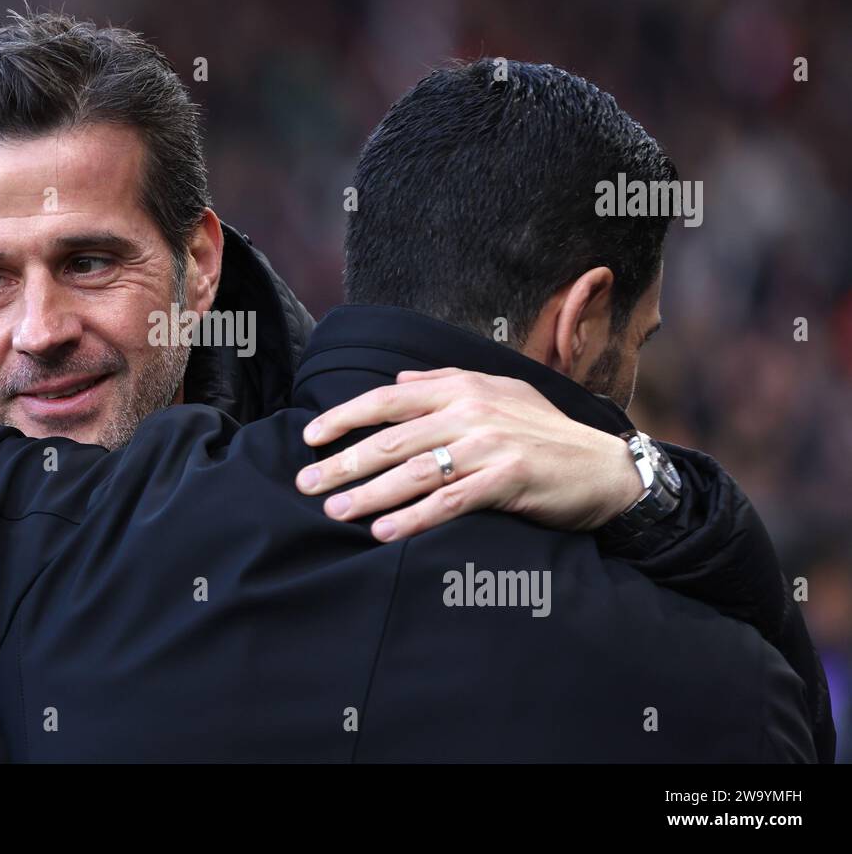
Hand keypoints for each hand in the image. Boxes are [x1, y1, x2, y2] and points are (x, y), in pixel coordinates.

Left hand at [295, 368, 643, 540]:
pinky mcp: (508, 479)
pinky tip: (384, 533)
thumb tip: (399, 380)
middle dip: (343, 463)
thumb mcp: (500, 392)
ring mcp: (490, 445)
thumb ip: (446, 382)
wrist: (606, 468)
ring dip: (369, 494)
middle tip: (306, 484)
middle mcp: (471, 411)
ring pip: (413, 471)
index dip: (344, 417)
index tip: (310, 437)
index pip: (388, 400)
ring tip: (335, 512)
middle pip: (391, 439)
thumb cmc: (545, 434)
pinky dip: (413, 518)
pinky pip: (449, 501)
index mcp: (463, 387)